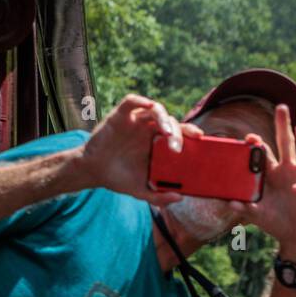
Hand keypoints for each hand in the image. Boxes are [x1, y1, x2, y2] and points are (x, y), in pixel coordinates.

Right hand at [79, 94, 200, 206]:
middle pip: (169, 121)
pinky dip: (140, 100)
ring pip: (154, 108)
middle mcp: (148, 128)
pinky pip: (131, 101)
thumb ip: (159, 196)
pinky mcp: (119, 115)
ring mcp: (135, 121)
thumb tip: (180, 197)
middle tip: (176, 149)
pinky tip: (148, 104)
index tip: (201, 138)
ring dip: (163, 118)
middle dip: (176, 133)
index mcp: (157, 142)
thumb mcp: (141, 191)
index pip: (178, 132)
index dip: (190, 131)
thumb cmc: (119, 179)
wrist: (94, 173)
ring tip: (166, 132)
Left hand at [228, 105, 295, 265]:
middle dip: (284, 126)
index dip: (258, 145)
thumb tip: (229, 202)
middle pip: (286, 143)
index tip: (249, 137)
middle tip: (281, 107)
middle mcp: (287, 170)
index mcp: (271, 173)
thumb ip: (245, 208)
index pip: (264, 153)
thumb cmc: (276, 222)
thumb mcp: (258, 216)